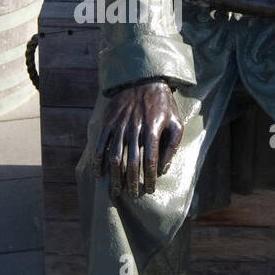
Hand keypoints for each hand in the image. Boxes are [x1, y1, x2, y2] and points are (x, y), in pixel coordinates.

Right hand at [94, 80, 183, 197]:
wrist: (144, 79)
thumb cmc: (164, 105)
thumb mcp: (176, 122)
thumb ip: (173, 146)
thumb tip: (164, 169)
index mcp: (153, 129)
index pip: (151, 160)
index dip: (150, 178)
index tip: (149, 190)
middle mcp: (135, 128)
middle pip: (131, 162)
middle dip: (131, 182)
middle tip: (132, 194)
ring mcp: (120, 125)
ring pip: (114, 156)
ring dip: (114, 176)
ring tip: (116, 191)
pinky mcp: (109, 122)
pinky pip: (101, 144)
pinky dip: (98, 161)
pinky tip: (99, 174)